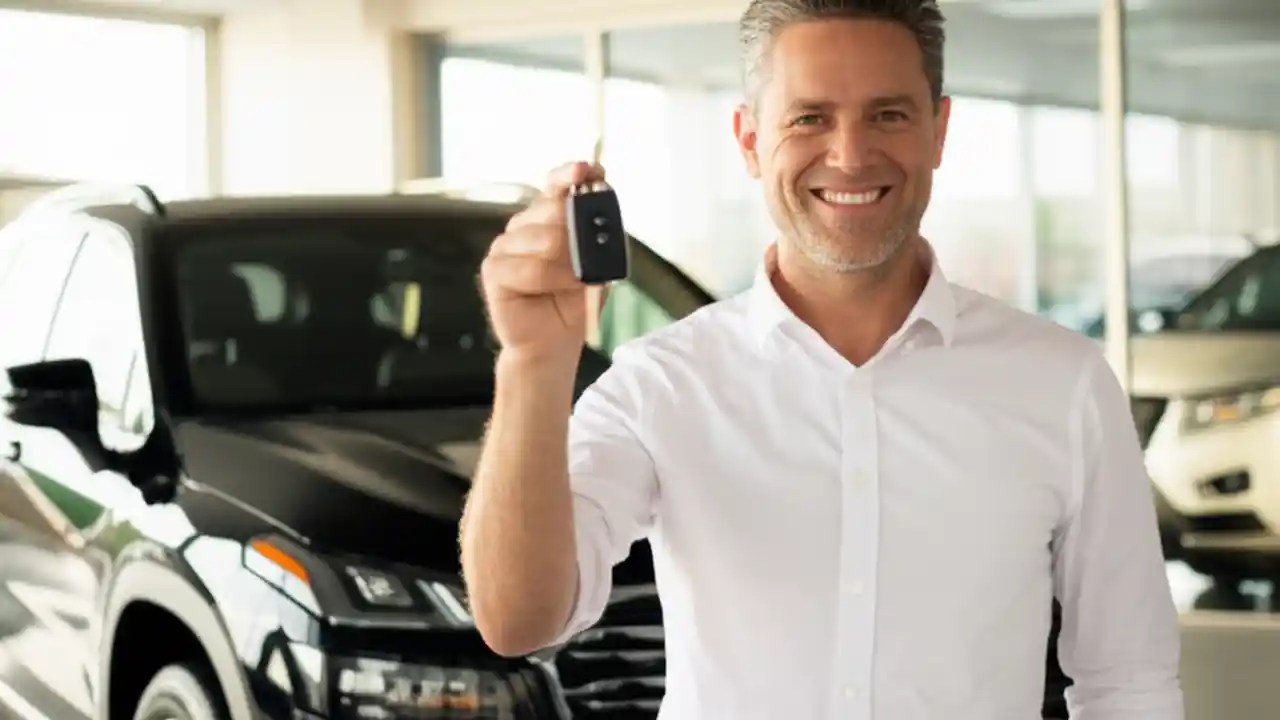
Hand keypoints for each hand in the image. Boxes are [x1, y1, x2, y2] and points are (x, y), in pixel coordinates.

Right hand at [481, 161, 609, 365]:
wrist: (553, 342)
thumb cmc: (573, 301)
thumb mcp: (597, 265)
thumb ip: (598, 235)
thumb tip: (600, 207)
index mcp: (547, 218)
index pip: (555, 185)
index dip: (568, 175)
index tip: (585, 169)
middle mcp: (523, 226)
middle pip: (555, 209)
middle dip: (580, 232)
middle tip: (589, 258)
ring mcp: (505, 246)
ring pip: (546, 240)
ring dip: (570, 266)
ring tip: (574, 284)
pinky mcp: (493, 270)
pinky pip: (531, 268)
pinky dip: (552, 282)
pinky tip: (553, 293)